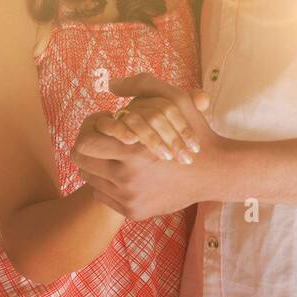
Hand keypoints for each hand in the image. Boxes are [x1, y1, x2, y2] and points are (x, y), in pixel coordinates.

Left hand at [71, 75, 221, 220]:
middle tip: (106, 138)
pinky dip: (110, 183)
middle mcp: (128, 179)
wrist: (215, 172)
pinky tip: (127, 172)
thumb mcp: (175, 100)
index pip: (84, 143)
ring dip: (99, 165)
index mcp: (133, 151)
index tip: (105, 122)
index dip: (89, 129)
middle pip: (81, 163)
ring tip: (117, 154)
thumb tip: (111, 84)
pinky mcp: (134, 212)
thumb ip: (143, 85)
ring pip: (90, 180)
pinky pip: (104, 195)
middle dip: (90, 147)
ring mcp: (130, 199)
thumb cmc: (195, 132)